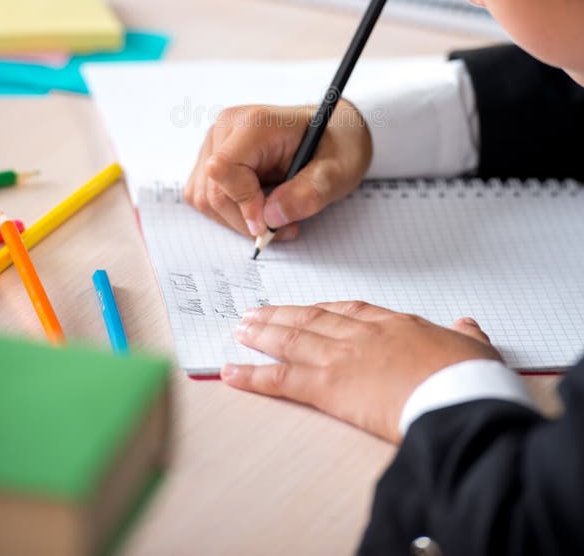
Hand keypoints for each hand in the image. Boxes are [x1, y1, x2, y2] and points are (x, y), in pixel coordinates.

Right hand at [184, 101, 371, 240]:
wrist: (336, 132)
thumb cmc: (337, 146)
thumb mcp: (337, 172)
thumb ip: (308, 194)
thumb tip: (271, 218)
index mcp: (255, 123)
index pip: (223, 169)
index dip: (242, 204)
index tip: (270, 224)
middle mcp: (228, 127)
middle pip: (212, 190)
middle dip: (246, 220)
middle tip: (285, 229)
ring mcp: (217, 141)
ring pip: (205, 198)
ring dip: (238, 220)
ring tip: (277, 220)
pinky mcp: (213, 156)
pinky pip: (206, 196)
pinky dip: (231, 213)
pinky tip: (260, 210)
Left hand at [221, 302, 501, 442]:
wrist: (459, 397)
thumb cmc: (468, 378)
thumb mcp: (474, 350)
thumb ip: (465, 335)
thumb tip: (467, 325)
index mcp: (395, 324)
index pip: (351, 311)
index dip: (324, 309)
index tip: (307, 309)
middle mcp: (362, 335)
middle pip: (313, 319)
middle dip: (282, 316)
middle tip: (258, 314)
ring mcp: (342, 357)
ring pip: (292, 340)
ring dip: (263, 335)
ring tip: (241, 331)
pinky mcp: (330, 387)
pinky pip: (282, 379)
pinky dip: (253, 375)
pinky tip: (232, 372)